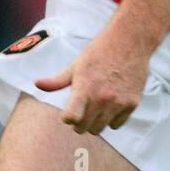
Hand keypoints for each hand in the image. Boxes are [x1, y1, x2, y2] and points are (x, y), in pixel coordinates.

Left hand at [34, 29, 148, 134]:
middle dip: (78, 122)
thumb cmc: (99, 52)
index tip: (68, 112)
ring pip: (99, 129)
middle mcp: (102, 98)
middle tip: (80, 111)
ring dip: (93, 123)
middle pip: (83, 128)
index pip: (71, 118)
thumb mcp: (76, 65)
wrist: (129, 41)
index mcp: (85, 88)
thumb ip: (57, 80)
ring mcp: (118, 102)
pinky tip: (110, 106)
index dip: (67, 117)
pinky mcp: (132, 104)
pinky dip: (111, 120)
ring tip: (94, 109)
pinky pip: (116, 125)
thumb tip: (37, 84)